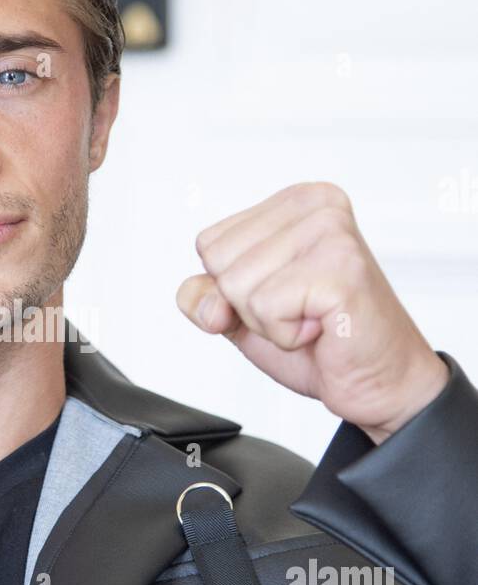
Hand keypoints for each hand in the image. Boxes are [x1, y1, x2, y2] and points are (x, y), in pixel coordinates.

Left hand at [176, 182, 449, 444]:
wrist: (379, 382)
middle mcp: (316, 205)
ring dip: (270, 323)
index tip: (284, 297)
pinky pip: (265, 308)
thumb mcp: (244, 314)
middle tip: (301, 312)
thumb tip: (206, 303)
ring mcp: (330, 232)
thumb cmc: (321, 343)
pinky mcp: (340, 268)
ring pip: (238, 286)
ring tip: (313, 319)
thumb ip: (205, 296)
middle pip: (218, 262)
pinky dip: (287, 335)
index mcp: (294, 203)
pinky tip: (323, 328)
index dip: (232, 289)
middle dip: (249, 306)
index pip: (209, 243)